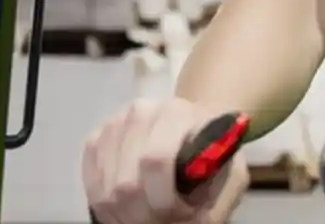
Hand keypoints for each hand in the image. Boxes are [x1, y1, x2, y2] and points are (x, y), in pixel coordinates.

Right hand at [83, 98, 249, 223]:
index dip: (165, 200)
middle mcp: (141, 112)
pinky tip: (132, 210)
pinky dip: (110, 209)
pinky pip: (92, 189)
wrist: (192, 130)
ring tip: (152, 215)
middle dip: (146, 214)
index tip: (181, 214)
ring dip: (128, 215)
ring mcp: (113, 125)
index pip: (156, 160)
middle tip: (164, 220)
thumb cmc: (213, 155)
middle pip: (127, 183)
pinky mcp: (94, 142)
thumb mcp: (232, 174)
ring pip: (107, 191)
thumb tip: (196, 219)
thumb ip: (219, 195)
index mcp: (178, 112)